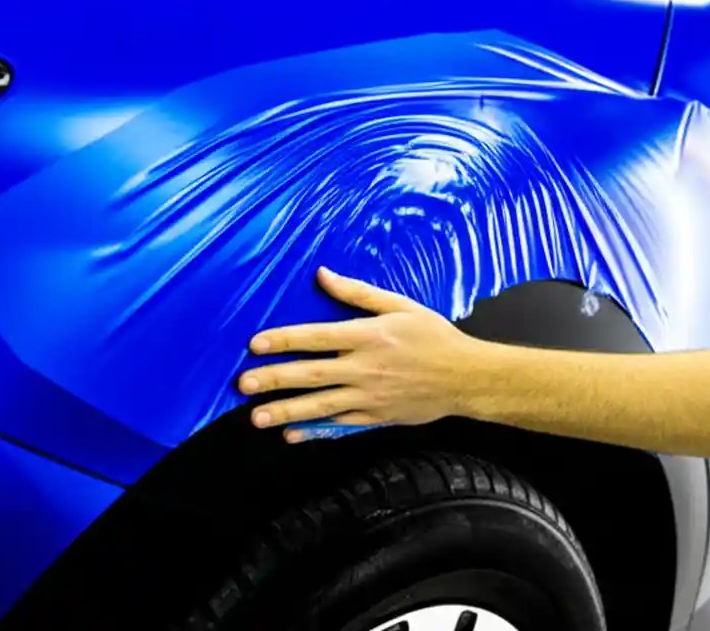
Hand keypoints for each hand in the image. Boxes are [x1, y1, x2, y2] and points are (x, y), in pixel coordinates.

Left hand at [240, 267, 484, 441]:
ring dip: (287, 411)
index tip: (255, 344)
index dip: (284, 340)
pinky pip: (340, 424)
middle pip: (312, 374)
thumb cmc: (433, 336)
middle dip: (275, 379)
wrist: (465, 377)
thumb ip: (358, 293)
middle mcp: (365, 367)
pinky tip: (292, 434)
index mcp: (368, 336)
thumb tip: (323, 274)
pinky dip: (315, 431)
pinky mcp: (376, 416)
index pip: (317, 337)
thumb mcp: (400, 306)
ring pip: (321, 405)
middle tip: (243, 384)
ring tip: (257, 417)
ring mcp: (370, 396)